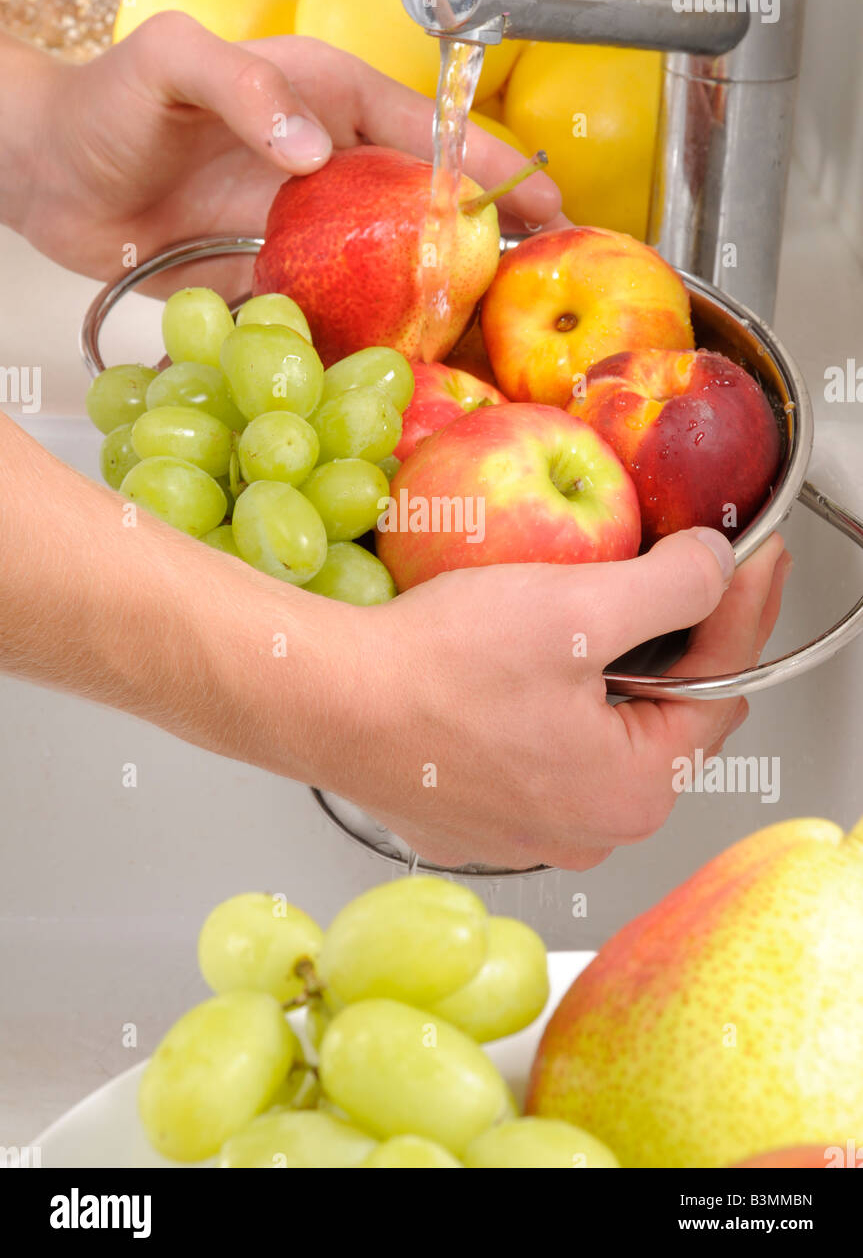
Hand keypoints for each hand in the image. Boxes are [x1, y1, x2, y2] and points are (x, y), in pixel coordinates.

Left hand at [7, 14, 561, 292]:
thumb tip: (312, 151)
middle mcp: (326, 170)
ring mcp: (304, 231)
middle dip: (480, 242)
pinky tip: (397, 365)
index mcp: (324, 102)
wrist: (52, 175)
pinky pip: (331, 311)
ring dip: (430, 300)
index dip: (488, 166)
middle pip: (422, 207)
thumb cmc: (108, 102)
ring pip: (386, 267)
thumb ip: (243, 86)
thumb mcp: (172, 62)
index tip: (545, 205)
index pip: (425, 132)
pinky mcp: (272, 282)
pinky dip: (363, 337)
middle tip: (534, 285)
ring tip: (481, 340)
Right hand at [330, 529, 789, 869]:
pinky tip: (527, 667)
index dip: (742, 607)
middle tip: (671, 574)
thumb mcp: (576, 610)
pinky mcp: (482, 820)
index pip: (725, 686)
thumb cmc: (437, 668)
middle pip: (669, 720)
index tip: (750, 555)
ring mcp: (533, 834)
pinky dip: (554, 709)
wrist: (321, 703)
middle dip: (678, 647)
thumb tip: (719, 568)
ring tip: (592, 615)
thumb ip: (670, 587)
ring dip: (612, 678)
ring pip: (605, 739)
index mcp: (633, 791)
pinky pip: (546, 756)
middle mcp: (592, 832)